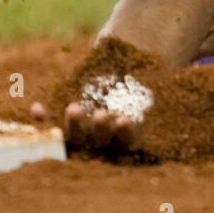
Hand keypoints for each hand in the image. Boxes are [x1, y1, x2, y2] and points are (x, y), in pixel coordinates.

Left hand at [31, 69, 152, 153]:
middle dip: (100, 129)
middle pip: (100, 142)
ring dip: (74, 125)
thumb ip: (149, 83)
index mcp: (127, 135)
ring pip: (75, 138)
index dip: (126, 132)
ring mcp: (80, 134)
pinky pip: (50, 126)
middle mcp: (103, 140)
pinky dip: (44, 119)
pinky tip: (36, 108)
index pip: (127, 141)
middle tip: (101, 115)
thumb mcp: (143, 81)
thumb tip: (176, 74)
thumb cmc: (134, 76)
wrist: (116, 70)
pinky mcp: (62, 125)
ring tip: (74, 108)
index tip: (125, 119)